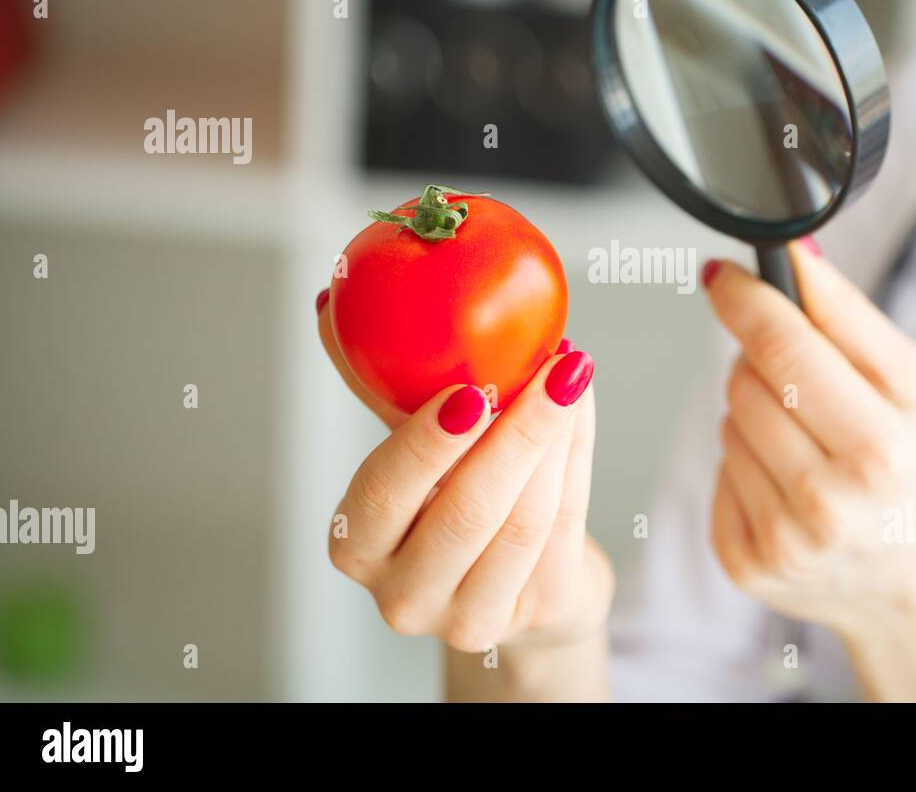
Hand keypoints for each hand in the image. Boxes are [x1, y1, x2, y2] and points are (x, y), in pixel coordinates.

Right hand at [316, 295, 612, 655]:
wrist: (522, 581)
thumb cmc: (454, 498)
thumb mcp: (414, 446)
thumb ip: (381, 383)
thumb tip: (335, 295)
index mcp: (357, 544)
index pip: (383, 496)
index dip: (424, 446)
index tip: (467, 391)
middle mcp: (405, 595)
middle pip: (466, 513)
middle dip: (515, 434)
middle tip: (549, 367)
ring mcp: (471, 618)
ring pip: (524, 522)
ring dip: (555, 438)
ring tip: (571, 372)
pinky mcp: (536, 614)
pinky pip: (563, 528)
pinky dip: (575, 458)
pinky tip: (580, 406)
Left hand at [703, 243, 915, 699]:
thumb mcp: (911, 386)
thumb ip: (849, 315)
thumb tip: (792, 254)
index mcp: (878, 448)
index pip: (782, 348)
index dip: (743, 301)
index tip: (721, 275)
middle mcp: (825, 503)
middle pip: (744, 384)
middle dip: (761, 365)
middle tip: (804, 385)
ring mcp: (781, 541)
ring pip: (725, 426)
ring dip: (754, 416)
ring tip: (807, 443)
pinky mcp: (746, 565)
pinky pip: (717, 475)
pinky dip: (744, 466)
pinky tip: (788, 483)